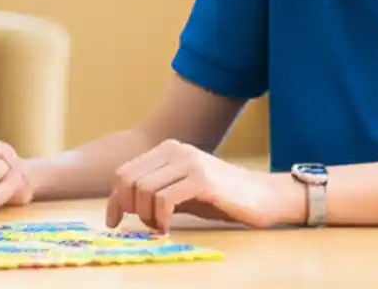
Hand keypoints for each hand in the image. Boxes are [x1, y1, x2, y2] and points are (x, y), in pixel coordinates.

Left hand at [106, 139, 299, 232]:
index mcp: (167, 149)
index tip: (114, 220)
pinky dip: (160, 219)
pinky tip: (169, 228)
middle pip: (129, 180)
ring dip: (146, 216)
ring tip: (161, 227)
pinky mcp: (202, 180)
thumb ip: (154, 191)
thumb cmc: (221, 197)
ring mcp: (189, 162)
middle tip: (145, 226)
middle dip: (128, 208)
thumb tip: (122, 205)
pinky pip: (165, 199)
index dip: (114, 199)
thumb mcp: (181, 191)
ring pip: (144, 190)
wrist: (263, 196)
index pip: (125, 172)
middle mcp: (175, 150)